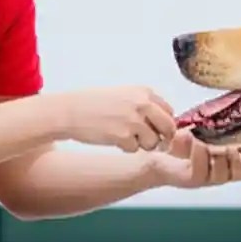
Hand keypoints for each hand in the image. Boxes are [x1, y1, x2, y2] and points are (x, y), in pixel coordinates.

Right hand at [53, 86, 176, 152]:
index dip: (163, 123)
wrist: (71, 111)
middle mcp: (142, 104)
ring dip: (142, 144)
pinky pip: (135, 150)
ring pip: (153, 142)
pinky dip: (126, 148)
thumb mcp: (124, 95)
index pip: (169, 111)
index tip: (155, 129)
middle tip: (147, 140)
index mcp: (144, 92)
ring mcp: (134, 120)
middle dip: (161, 137)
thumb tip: (165, 123)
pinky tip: (113, 139)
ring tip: (125, 137)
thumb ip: (145, 105)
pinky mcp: (123, 136)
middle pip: (168, 128)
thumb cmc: (95, 104)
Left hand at [147, 128, 240, 188]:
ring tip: (216, 145)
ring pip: (223, 175)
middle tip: (236, 147)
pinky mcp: (190, 179)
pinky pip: (201, 172)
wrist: (157, 151)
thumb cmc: (184, 141)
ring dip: (221, 158)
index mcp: (229, 161)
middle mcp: (221, 172)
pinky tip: (196, 143)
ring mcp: (206, 178)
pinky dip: (200, 157)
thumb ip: (223, 127)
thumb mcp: (208, 131)